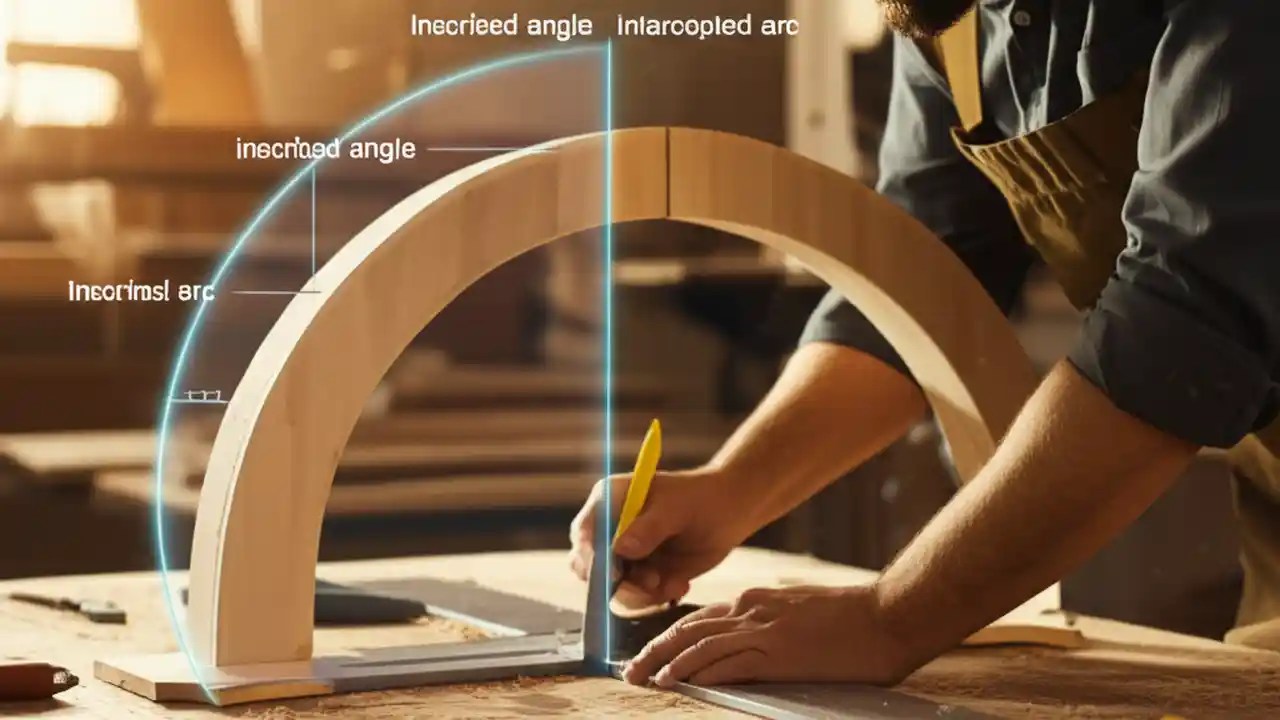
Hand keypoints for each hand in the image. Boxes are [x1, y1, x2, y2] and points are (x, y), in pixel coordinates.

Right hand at [568, 468, 754, 608]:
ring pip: (614, 589)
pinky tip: (680, 582)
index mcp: (608, 501)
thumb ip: (649, 528)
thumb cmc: (701, 497)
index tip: (613, 574)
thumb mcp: (676, 508)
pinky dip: (658, 597)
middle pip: (590, 567)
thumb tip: (619, 550)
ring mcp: (624, 556)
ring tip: (672, 581)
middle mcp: (609, 530)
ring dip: (642, 593)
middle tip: (651, 581)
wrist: (730, 511)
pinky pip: (637, 598)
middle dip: (618, 582)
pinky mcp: (641, 575)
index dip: (591, 556)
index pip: (585, 532)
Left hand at [622, 584, 914, 687]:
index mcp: (757, 600)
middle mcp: (752, 609)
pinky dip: (694, 672)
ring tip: (639, 678)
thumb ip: (774, 626)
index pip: (701, 618)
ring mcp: (763, 629)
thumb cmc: (856, 620)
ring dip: (663, 662)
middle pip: (688, 628)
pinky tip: (674, 681)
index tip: (651, 654)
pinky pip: (724, 662)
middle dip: (654, 650)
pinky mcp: (776, 652)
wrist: (888, 615)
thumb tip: (759, 645)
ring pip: (697, 644)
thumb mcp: (803, 615)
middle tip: (629, 670)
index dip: (671, 637)